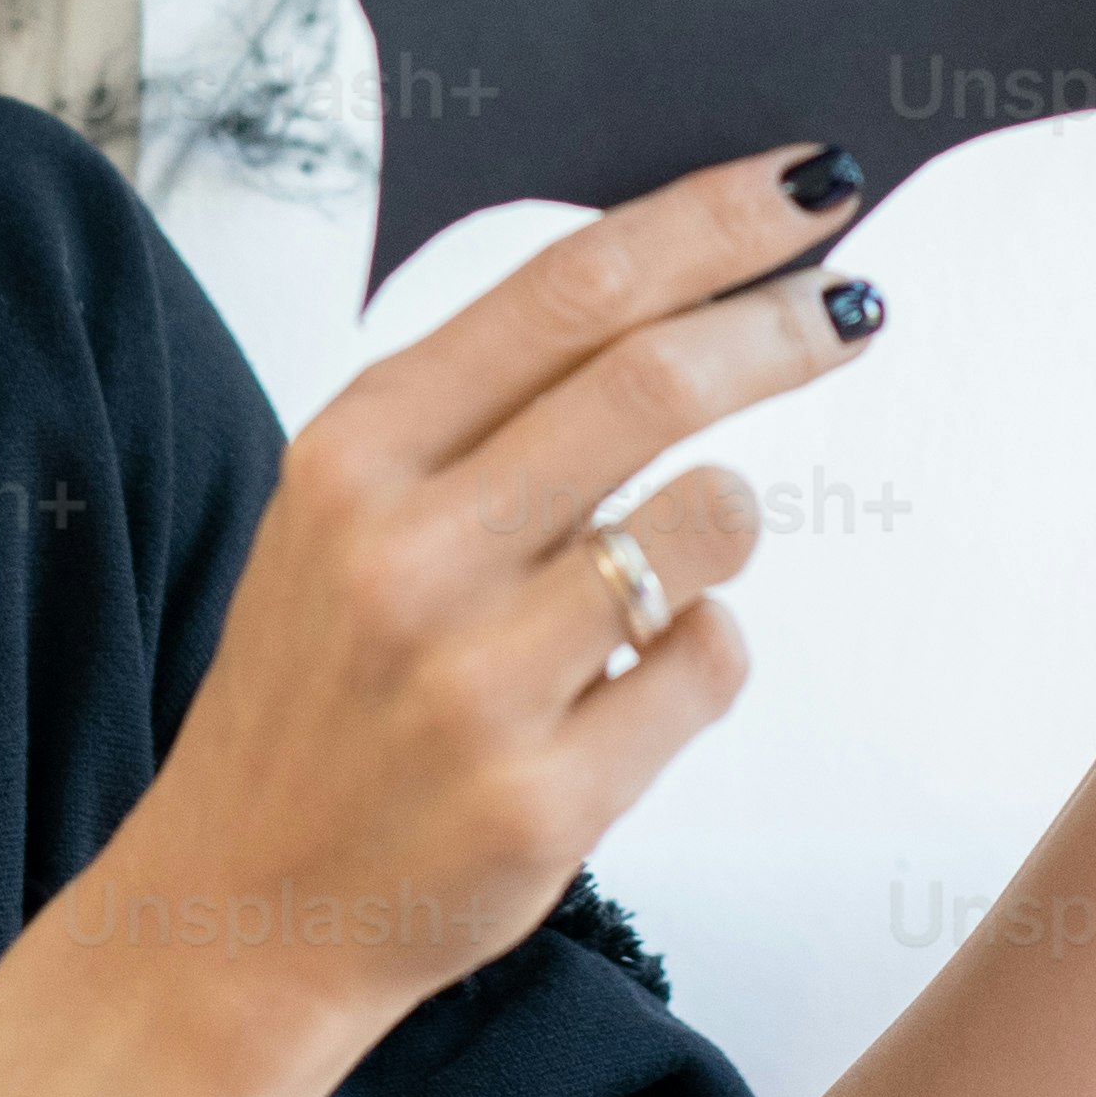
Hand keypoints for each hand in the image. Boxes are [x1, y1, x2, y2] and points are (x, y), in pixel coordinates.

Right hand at [83, 143, 885, 1046]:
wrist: (242, 910)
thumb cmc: (320, 691)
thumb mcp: (345, 517)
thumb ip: (481, 415)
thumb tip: (674, 293)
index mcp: (354, 454)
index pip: (568, 287)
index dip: (710, 221)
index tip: (809, 186)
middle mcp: (410, 553)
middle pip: (656, 379)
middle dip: (783, 324)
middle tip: (853, 305)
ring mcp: (480, 682)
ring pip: (711, 525)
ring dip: (722, 528)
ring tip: (655, 573)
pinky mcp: (547, 798)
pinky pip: (713, 665)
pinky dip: (704, 654)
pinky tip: (624, 687)